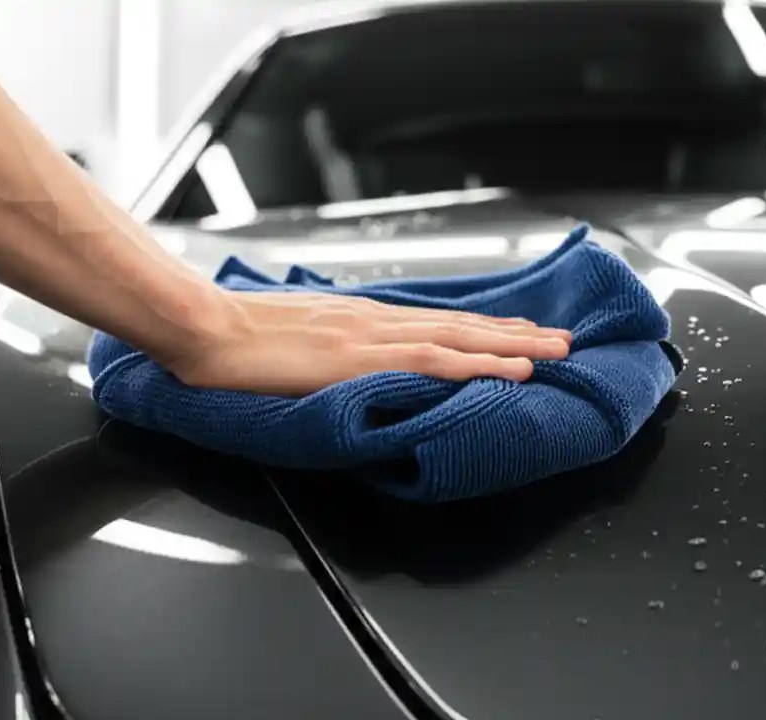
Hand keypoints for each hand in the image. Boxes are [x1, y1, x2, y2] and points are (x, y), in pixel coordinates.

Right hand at [156, 289, 571, 395]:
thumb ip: (324, 346)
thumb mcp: (289, 336)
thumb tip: (343, 359)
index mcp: (357, 319)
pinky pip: (433, 361)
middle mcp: (373, 321)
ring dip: (512, 346)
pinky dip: (478, 363)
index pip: (433, 323)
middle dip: (513, 334)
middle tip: (561, 340)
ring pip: (457, 340)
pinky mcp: (360, 359)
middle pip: (457, 325)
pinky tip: (512, 369)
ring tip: (555, 352)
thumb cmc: (234, 337)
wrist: (204, 329)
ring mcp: (370, 337)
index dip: (480, 329)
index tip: (516, 332)